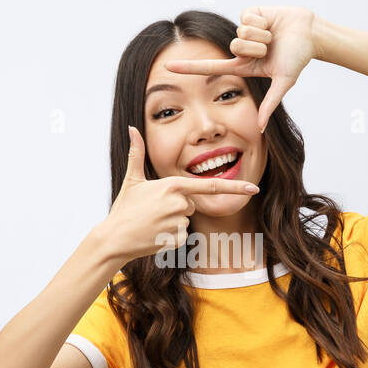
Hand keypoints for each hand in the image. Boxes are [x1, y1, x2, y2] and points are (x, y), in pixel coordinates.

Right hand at [100, 126, 259, 263]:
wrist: (114, 238)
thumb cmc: (124, 208)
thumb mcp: (132, 179)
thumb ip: (136, 152)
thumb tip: (132, 128)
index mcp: (173, 185)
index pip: (210, 186)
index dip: (235, 186)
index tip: (253, 187)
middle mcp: (179, 203)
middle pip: (191, 203)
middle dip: (177, 205)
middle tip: (154, 210)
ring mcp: (178, 222)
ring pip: (186, 219)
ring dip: (172, 221)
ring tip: (152, 222)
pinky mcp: (176, 239)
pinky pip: (181, 235)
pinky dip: (170, 235)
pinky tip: (154, 234)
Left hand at [162, 5, 316, 134]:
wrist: (309, 33)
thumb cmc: (297, 58)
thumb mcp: (284, 82)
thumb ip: (270, 105)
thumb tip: (259, 128)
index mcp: (243, 66)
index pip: (210, 68)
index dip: (189, 67)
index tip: (167, 67)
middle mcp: (240, 49)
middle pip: (234, 46)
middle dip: (256, 46)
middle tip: (271, 47)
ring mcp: (243, 31)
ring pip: (240, 31)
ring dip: (261, 33)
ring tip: (273, 35)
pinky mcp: (250, 13)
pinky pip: (246, 16)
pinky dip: (262, 20)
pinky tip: (271, 22)